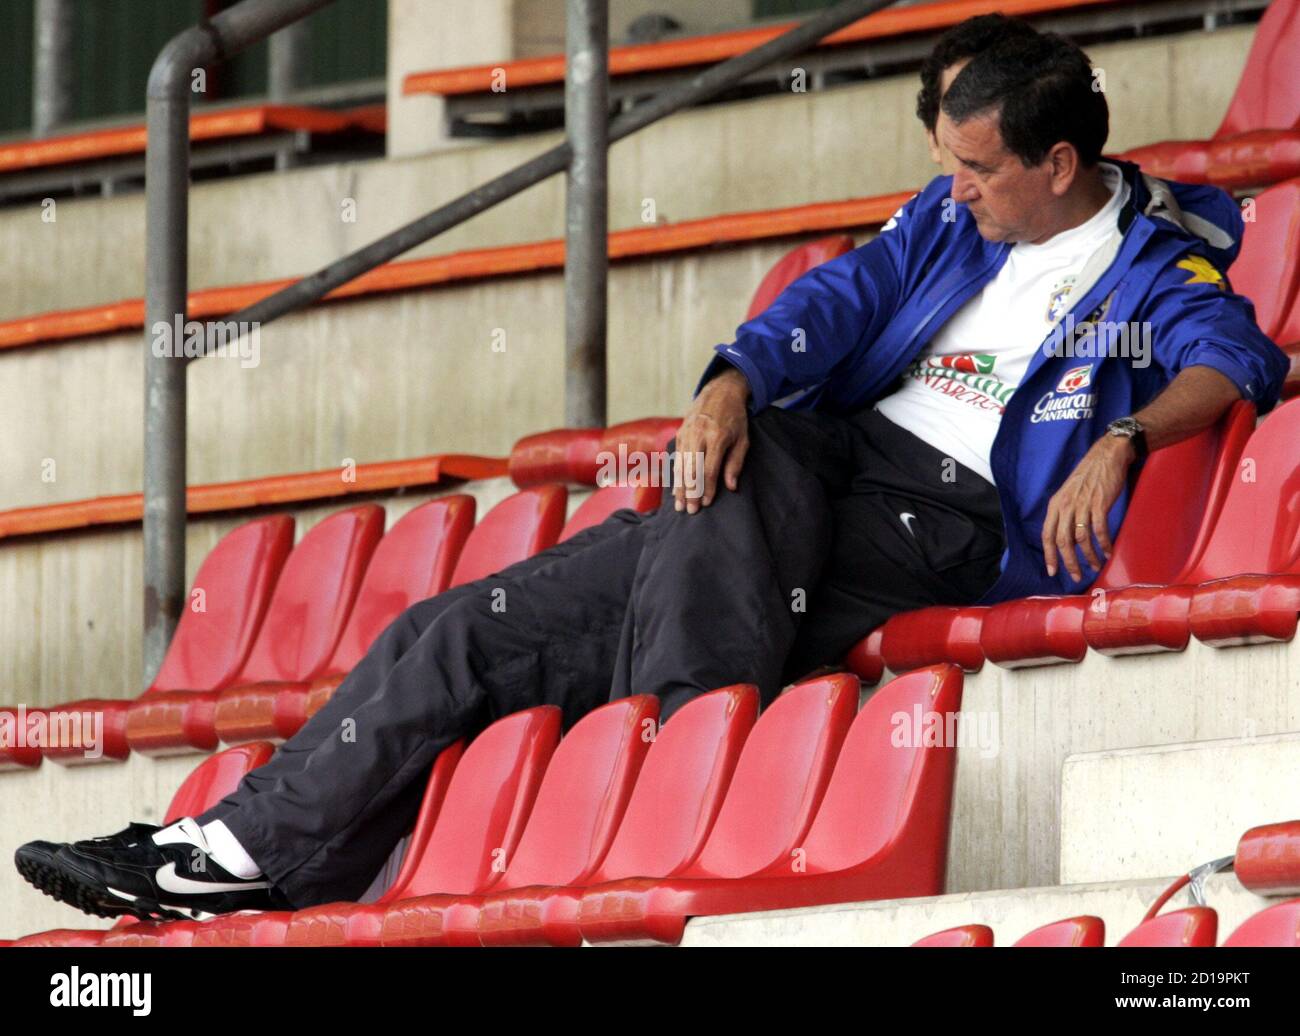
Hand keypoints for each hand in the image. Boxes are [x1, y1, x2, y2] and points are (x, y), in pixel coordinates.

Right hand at [674, 367, 750, 513]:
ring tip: (680, 506)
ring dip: (680, 487)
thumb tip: (731, 487)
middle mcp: (699, 434)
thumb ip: (736, 463)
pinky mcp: (680, 433)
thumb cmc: (735, 418)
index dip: (708, 488)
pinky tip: (675, 490)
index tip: (707, 504)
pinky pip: (676, 458)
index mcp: (718, 436)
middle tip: (690, 511)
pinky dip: (676, 475)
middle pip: (692, 469)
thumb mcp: (743, 438)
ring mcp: (687, 433)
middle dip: (690, 492)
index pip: (710, 468)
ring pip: (681, 465)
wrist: (720, 392)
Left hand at [1041, 434, 1134, 580]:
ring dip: (1089, 556)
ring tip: (1096, 565)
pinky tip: (1108, 552)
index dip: (1049, 555)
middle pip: (1063, 541)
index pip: (1047, 535)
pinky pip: (1099, 530)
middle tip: (1076, 575)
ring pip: (1081, 539)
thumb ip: (1065, 514)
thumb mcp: (1069, 494)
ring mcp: (1082, 505)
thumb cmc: (1089, 477)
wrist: (1107, 456)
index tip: (1052, 571)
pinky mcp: (1099, 504)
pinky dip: (1104, 544)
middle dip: (1069, 562)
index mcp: (1055, 505)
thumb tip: (1067, 539)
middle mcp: (1066, 506)